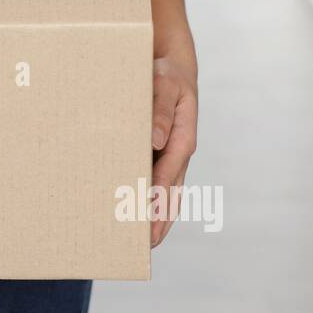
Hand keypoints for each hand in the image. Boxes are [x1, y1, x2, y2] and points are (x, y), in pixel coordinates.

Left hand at [150, 55, 197, 246]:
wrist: (169, 68)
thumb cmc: (166, 75)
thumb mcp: (165, 84)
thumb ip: (160, 109)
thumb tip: (157, 140)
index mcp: (182, 137)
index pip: (169, 173)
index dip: (159, 196)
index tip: (150, 218)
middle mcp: (178, 151)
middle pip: (171, 191)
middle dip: (160, 218)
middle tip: (147, 245)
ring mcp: (170, 155)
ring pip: (164, 190)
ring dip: (154, 214)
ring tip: (140, 241)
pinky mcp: (159, 153)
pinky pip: (153, 179)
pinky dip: (145, 197)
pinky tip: (130, 211)